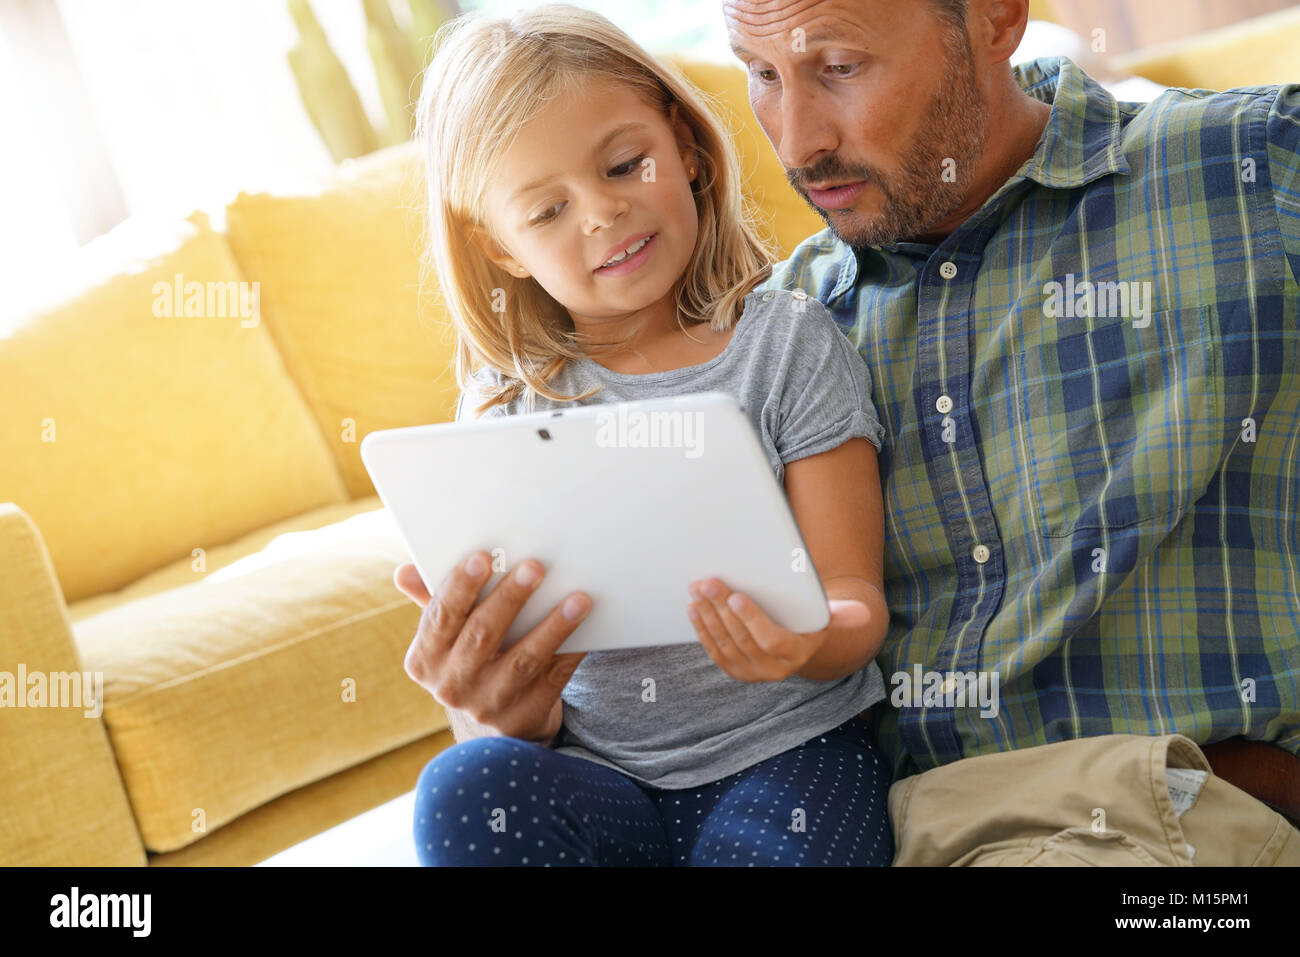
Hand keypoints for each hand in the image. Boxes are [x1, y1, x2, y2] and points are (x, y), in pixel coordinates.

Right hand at [394, 553, 590, 744]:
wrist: (492, 718)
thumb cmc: (469, 657)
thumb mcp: (447, 634)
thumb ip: (433, 600)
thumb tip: (405, 572)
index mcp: (425, 659)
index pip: (441, 617)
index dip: (461, 586)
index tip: (483, 557)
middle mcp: (451, 686)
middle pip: (482, 636)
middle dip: (510, 599)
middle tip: (535, 568)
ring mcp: (487, 706)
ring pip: (523, 661)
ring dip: (552, 627)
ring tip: (577, 600)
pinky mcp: (523, 718)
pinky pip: (552, 681)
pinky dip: (569, 653)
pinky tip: (586, 631)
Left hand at [686, 577, 868, 681]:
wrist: (795, 644)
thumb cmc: (808, 621)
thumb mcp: (825, 617)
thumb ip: (841, 613)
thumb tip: (862, 611)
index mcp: (795, 654)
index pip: (770, 639)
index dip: (752, 619)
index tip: (736, 596)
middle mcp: (773, 670)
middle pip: (742, 639)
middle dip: (722, 609)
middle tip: (708, 582)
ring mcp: (751, 672)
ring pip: (725, 644)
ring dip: (707, 616)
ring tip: (697, 590)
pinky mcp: (734, 670)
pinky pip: (715, 651)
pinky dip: (702, 629)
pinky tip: (694, 608)